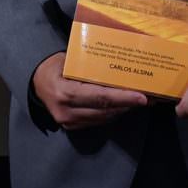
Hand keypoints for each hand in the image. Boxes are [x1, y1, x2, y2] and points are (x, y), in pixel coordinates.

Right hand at [30, 54, 147, 130]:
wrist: (36, 81)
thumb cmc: (56, 65)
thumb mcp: (71, 60)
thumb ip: (92, 66)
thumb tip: (122, 62)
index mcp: (65, 93)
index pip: (99, 97)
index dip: (123, 98)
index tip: (142, 97)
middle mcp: (66, 112)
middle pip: (105, 110)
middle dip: (129, 104)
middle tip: (151, 97)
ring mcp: (69, 122)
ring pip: (104, 118)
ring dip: (124, 109)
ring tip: (143, 100)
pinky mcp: (72, 127)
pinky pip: (98, 120)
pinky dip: (113, 112)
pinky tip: (126, 104)